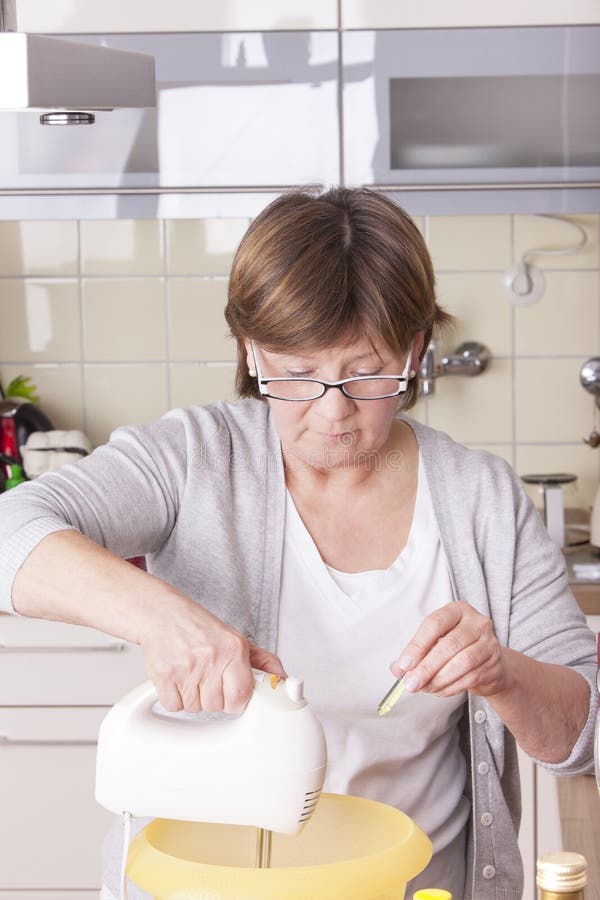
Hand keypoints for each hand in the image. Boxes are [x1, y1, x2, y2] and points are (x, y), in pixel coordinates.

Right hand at [139, 595, 285, 713]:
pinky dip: (174, 698)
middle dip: (212, 697)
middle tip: (206, 677)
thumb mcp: (234, 638)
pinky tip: (177, 678)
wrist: (161, 612)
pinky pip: (174, 706)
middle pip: (217, 705)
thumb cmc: (197, 626)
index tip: (232, 693)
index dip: (236, 700)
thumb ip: (261, 660)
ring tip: (191, 674)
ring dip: (193, 697)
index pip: (243, 695)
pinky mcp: (164, 675)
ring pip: (195, 708)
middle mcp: (212, 657)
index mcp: (233, 648)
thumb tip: (281, 679)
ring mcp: (187, 667)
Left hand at [391, 600, 506, 697]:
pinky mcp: (494, 664)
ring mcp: (489, 643)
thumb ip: (416, 653)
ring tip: (424, 688)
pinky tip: (438, 690)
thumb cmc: (456, 649)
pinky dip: (450, 687)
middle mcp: (477, 622)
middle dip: (426, 667)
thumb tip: (397, 669)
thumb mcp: (435, 643)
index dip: (417, 645)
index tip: (404, 664)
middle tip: (411, 683)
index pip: (434, 623)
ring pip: (462, 662)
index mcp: (457, 610)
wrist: (488, 663)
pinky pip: (470, 678)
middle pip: (449, 645)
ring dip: (438, 679)